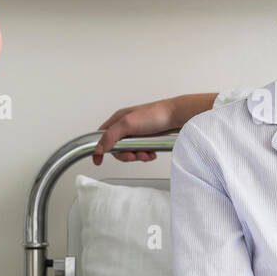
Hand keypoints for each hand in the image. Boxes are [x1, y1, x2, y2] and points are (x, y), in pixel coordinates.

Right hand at [91, 93, 220, 164]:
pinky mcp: (148, 139)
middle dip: (125, 155)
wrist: (178, 116)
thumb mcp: (128, 124)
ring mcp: (137, 133)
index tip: (98, 160)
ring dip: (137, 156)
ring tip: (146, 154)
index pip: (101, 136)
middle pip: (116, 148)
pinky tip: (152, 153)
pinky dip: (146, 155)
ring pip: (130, 151)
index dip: (99, 148)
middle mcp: (126, 126)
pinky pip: (142, 152)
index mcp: (118, 120)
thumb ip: (111, 136)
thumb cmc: (155, 114)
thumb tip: (99, 148)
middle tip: (133, 155)